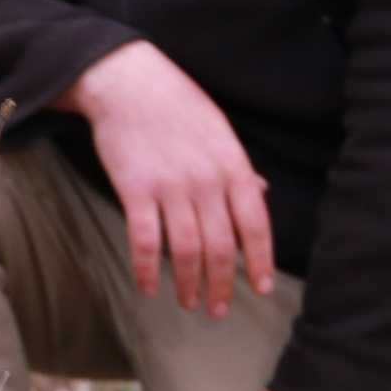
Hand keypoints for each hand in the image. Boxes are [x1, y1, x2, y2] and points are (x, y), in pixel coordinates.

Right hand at [54, 41, 274, 315]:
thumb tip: (262, 193)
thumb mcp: (220, 130)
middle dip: (222, 284)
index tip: (260, 288)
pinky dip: (145, 268)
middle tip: (219, 310)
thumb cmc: (176, 103)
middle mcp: (206, 180)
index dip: (259, 260)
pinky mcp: (135, 189)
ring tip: (188, 303)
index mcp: (232, 165)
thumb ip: (239, 167)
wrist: (127, 81)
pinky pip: (144, 239)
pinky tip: (147, 287)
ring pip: (186, 249)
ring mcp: (170, 185)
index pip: (255, 223)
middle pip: (221, 246)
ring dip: (188, 284)